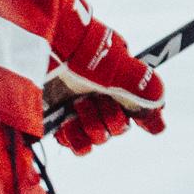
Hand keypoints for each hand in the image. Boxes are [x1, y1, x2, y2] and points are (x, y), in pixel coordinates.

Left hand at [46, 0, 165, 155]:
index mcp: (118, 75)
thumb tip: (159, 101)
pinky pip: (77, 143)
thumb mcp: (113, 64)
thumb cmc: (76, 50)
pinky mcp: (57, 119)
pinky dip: (75, 139)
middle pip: (121, 124)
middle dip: (111, 118)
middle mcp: (100, 91)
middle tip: (97, 102)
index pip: (142, 101)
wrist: (33, 49)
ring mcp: (78, 105)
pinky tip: (68, 126)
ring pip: (100, 136)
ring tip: (78, 109)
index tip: (153, 126)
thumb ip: (140, 82)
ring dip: (92, 127)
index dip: (148, 116)